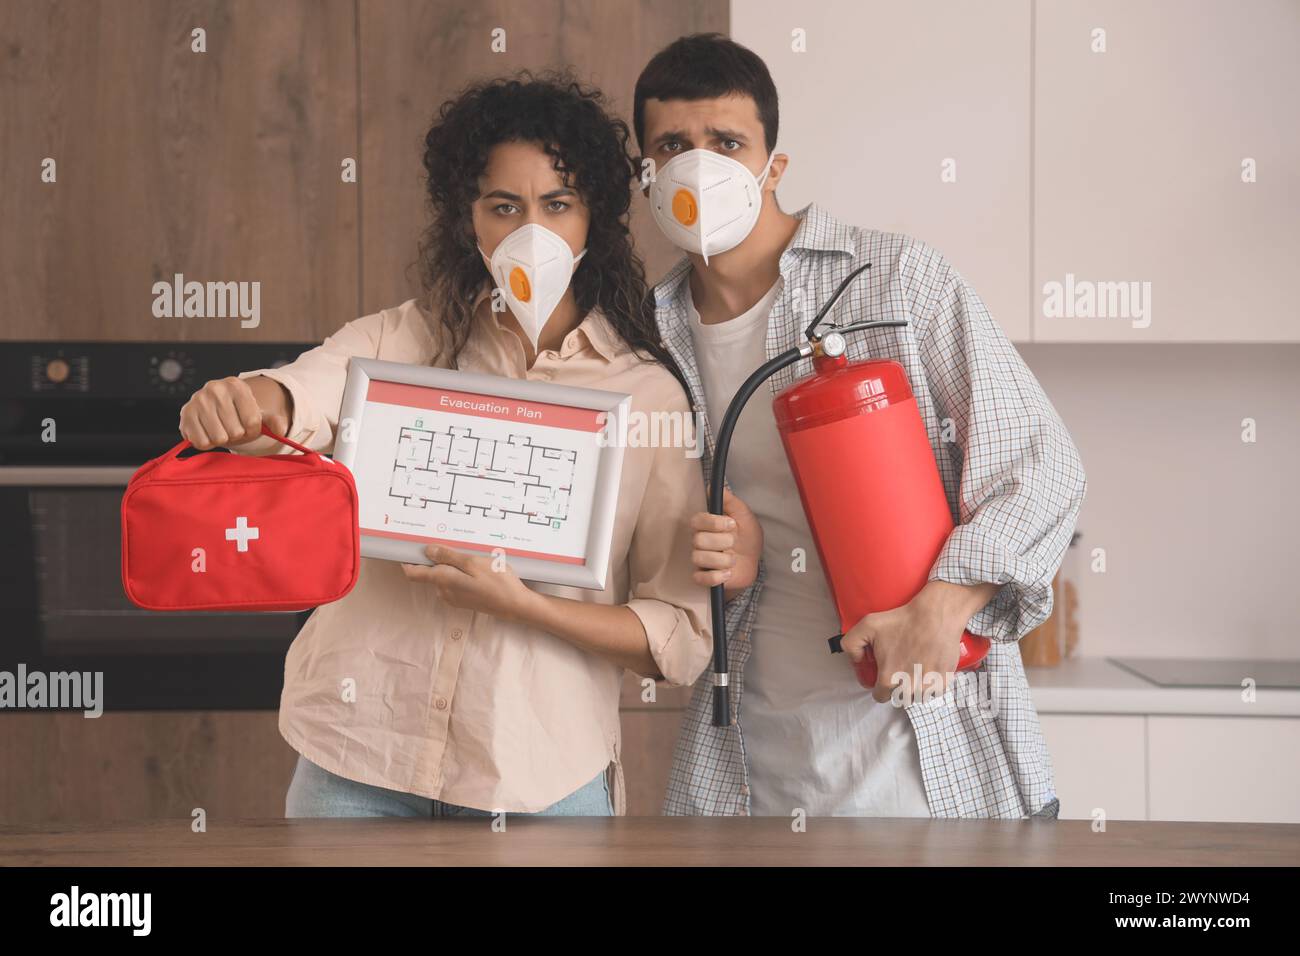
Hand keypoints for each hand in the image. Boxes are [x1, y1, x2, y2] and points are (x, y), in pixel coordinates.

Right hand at [179, 375, 289, 449]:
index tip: (250, 426)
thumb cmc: (240, 412)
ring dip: (223, 440)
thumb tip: (281, 430)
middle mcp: (215, 389)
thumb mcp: (261, 412)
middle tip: (233, 428)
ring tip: (222, 429)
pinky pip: (201, 442)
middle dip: (238, 435)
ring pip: (219, 438)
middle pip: (236, 431)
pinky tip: (209, 432)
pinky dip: (208, 443)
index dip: (254, 430)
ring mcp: (197, 400)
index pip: (253, 421)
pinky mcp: (185, 415)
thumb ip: (275, 420)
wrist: (215, 405)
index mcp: (237, 386)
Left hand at [400, 545, 537, 621]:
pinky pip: (453, 584)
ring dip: (451, 567)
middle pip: (429, 573)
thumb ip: (448, 557)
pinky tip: (476, 571)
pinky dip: (459, 575)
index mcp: (443, 580)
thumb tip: (427, 551)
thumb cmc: (497, 582)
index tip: (407, 548)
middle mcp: (443, 591)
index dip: (407, 561)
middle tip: (455, 547)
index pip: (414, 573)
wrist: (515, 605)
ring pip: (442, 578)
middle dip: (436, 559)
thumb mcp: (473, 562)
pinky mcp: (462, 600)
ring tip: (472, 559)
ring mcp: (452, 598)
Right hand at [690, 488, 762, 597]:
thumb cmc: (746, 536)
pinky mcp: (704, 577)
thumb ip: (730, 501)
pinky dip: (715, 577)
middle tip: (733, 543)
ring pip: (699, 558)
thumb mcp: (744, 515)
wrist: (754, 560)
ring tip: (733, 560)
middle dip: (722, 542)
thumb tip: (712, 487)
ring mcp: (700, 559)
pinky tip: (728, 573)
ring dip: (723, 560)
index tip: (732, 524)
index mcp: (706, 525)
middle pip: (698, 540)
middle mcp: (699, 541)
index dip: (714, 523)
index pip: (697, 520)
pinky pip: (699, 578)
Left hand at [839, 582, 966, 705]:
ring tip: (916, 668)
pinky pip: (934, 692)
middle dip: (899, 686)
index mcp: (888, 678)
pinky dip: (932, 683)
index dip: (880, 686)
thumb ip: (851, 644)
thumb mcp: (867, 626)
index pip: (880, 696)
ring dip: (916, 687)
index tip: (886, 675)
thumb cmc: (902, 620)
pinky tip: (929, 668)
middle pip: (900, 697)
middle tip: (903, 667)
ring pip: (917, 696)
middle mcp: (908, 687)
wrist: (935, 615)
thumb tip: (856, 660)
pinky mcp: (944, 681)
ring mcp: (927, 686)